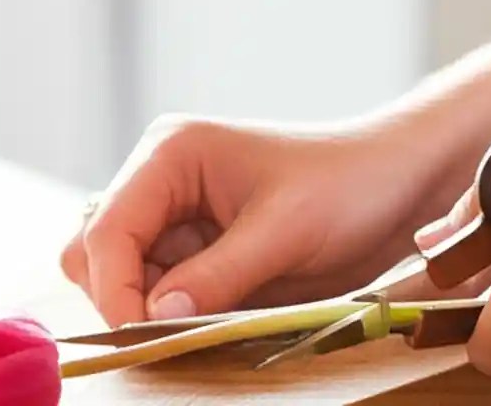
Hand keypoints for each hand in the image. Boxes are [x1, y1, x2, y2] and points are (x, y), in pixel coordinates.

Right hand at [61, 114, 469, 326]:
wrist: (395, 182)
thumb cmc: (348, 186)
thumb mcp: (284, 232)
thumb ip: (216, 275)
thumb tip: (156, 317)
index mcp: (170, 154)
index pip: (106, 229)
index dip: (115, 289)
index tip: (143, 336)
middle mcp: (159, 180)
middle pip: (95, 251)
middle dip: (124, 296)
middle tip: (176, 330)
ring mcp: (174, 214)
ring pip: (120, 275)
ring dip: (150, 308)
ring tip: (208, 321)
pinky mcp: (195, 247)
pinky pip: (158, 289)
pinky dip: (175, 314)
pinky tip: (218, 318)